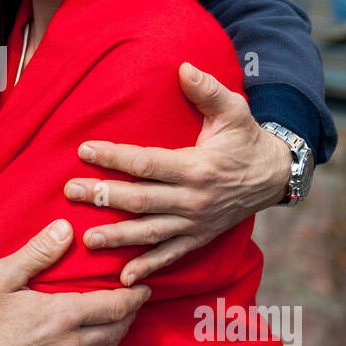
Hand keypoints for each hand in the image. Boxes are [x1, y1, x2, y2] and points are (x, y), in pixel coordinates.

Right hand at [0, 219, 150, 345]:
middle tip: (132, 301)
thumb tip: (65, 229)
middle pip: (116, 330)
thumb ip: (38, 252)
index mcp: (63, 315)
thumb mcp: (3, 276)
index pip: (115, 306)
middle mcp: (71, 345)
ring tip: (118, 321)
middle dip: (129, 314)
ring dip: (117, 335)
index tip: (143, 287)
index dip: (134, 296)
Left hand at [64, 62, 291, 284]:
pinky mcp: (199, 238)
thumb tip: (183, 68)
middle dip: (103, 196)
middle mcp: (193, 199)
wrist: (274, 175)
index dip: (114, 157)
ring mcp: (195, 223)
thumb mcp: (233, 110)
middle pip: (140, 200)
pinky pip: (170, 256)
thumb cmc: (246, 138)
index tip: (85, 150)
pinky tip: (124, 278)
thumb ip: (207, 90)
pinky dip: (148, 268)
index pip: (146, 163)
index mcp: (197, 167)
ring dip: (117, 237)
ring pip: (150, 232)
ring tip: (87, 238)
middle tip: (70, 191)